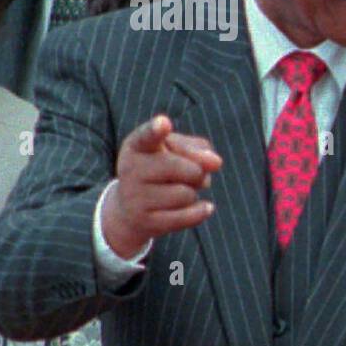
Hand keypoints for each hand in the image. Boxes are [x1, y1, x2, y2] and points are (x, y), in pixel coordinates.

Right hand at [102, 115, 222, 258]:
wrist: (132, 207)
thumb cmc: (161, 170)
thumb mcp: (176, 151)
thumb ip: (198, 149)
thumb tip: (215, 162)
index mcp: (137, 145)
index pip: (147, 136)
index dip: (156, 130)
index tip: (164, 123)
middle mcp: (131, 169)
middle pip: (184, 168)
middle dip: (197, 172)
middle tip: (192, 173)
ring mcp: (135, 197)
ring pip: (186, 194)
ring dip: (193, 192)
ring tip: (181, 190)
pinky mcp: (146, 221)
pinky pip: (187, 217)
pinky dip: (201, 211)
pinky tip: (203, 207)